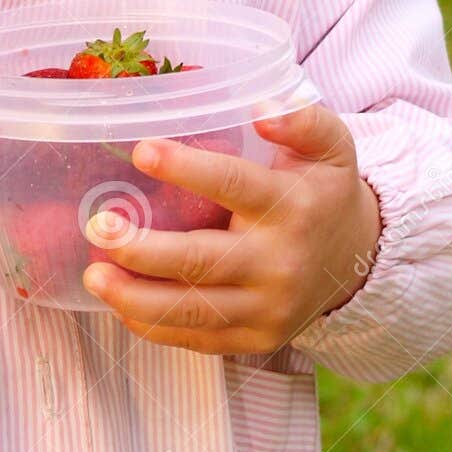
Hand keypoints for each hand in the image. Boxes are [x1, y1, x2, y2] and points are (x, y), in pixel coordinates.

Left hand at [80, 103, 383, 355]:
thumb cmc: (324, 190)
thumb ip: (303, 121)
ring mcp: (267, 309)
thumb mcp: (331, 145)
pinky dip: (153, 325)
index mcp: (291, 207)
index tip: (140, 151)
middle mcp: (279, 263)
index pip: (234, 186)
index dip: (186, 169)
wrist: (358, 261)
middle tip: (98, 226)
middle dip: (144, 250)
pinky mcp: (255, 340)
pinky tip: (118, 302)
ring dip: (136, 297)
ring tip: (93, 274)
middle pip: (203, 262)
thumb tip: (261, 111)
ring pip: (193, 311)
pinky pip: (197, 339)